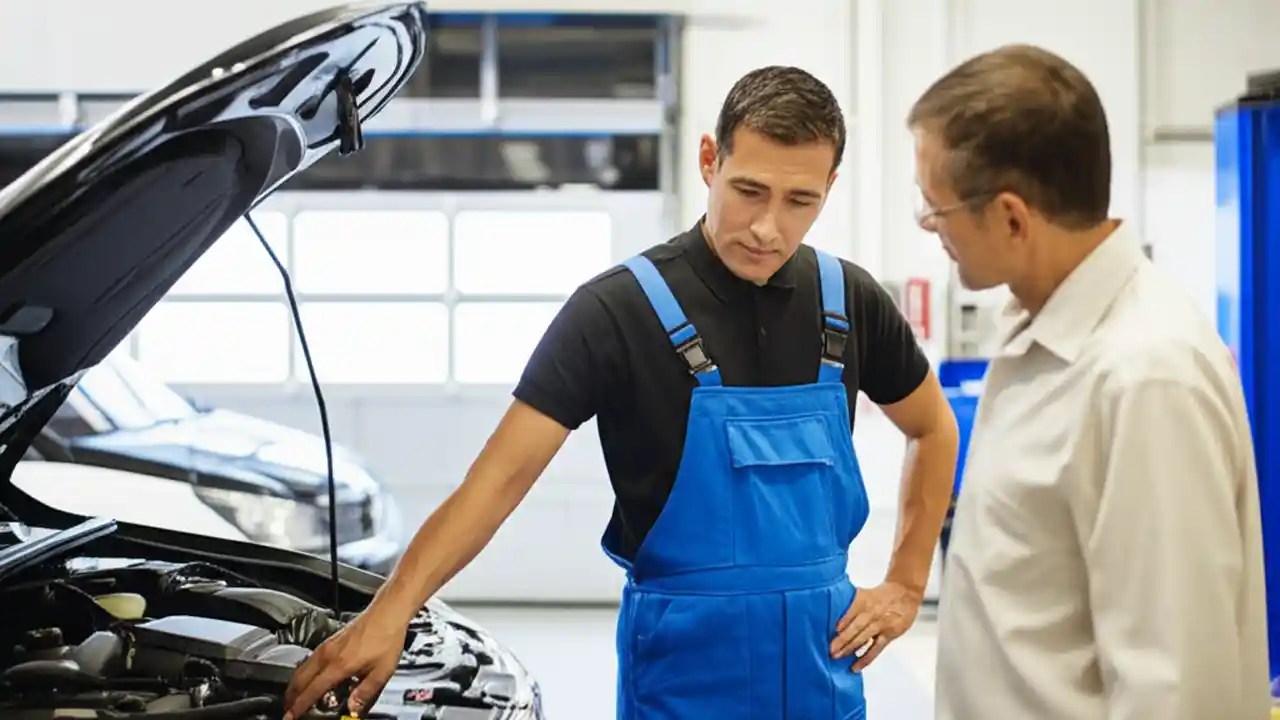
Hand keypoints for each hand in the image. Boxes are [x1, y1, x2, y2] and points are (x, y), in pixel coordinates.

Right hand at [282, 603, 408, 718]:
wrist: (387, 612)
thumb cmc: (387, 637)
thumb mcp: (382, 671)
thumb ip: (365, 693)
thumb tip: (353, 709)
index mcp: (339, 665)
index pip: (312, 691)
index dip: (299, 707)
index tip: (290, 717)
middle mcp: (328, 655)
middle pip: (299, 680)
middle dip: (291, 698)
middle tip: (289, 711)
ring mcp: (327, 647)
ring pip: (301, 670)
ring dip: (294, 687)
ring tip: (294, 699)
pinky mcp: (330, 641)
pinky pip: (308, 661)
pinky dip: (302, 674)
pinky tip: (308, 680)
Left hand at [830, 581, 922, 671]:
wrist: (906, 593)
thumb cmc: (881, 595)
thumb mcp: (865, 594)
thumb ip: (850, 603)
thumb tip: (831, 613)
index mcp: (864, 600)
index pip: (850, 611)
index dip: (841, 622)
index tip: (829, 631)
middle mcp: (872, 612)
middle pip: (855, 627)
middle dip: (841, 639)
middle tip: (830, 649)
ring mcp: (881, 624)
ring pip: (863, 639)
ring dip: (849, 649)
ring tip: (837, 657)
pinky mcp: (889, 635)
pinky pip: (876, 649)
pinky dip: (865, 658)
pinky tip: (856, 666)